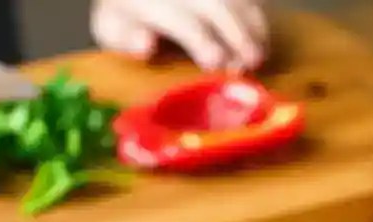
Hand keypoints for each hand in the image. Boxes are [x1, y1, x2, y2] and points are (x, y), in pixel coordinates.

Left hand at [91, 0, 267, 71]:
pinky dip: (255, 15)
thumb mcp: (112, 28)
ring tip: (259, 56)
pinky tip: (260, 38)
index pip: (182, 19)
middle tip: (251, 64)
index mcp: (147, 0)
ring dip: (253, 26)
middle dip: (238, 35)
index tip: (217, 64)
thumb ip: (126, 39)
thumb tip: (146, 45)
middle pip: (216, 5)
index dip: (202, 41)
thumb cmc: (125, 15)